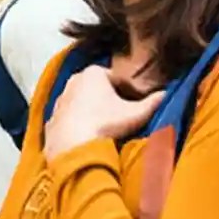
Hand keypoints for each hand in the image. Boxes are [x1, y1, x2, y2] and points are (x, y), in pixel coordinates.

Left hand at [44, 64, 164, 161]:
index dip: (127, 91)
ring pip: (81, 103)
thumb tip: (167, 93)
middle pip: (97, 89)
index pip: (115, 78)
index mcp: (93, 73)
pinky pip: (69, 118)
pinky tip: (86, 136)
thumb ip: (153, 102)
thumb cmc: (106, 123)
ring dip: (91, 111)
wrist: (72, 146)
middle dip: (108, 100)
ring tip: (104, 128)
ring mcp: (60, 99)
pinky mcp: (51, 117)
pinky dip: (77, 124)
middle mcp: (73, 80)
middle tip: (120, 117)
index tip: (133, 105)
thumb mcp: (136, 113)